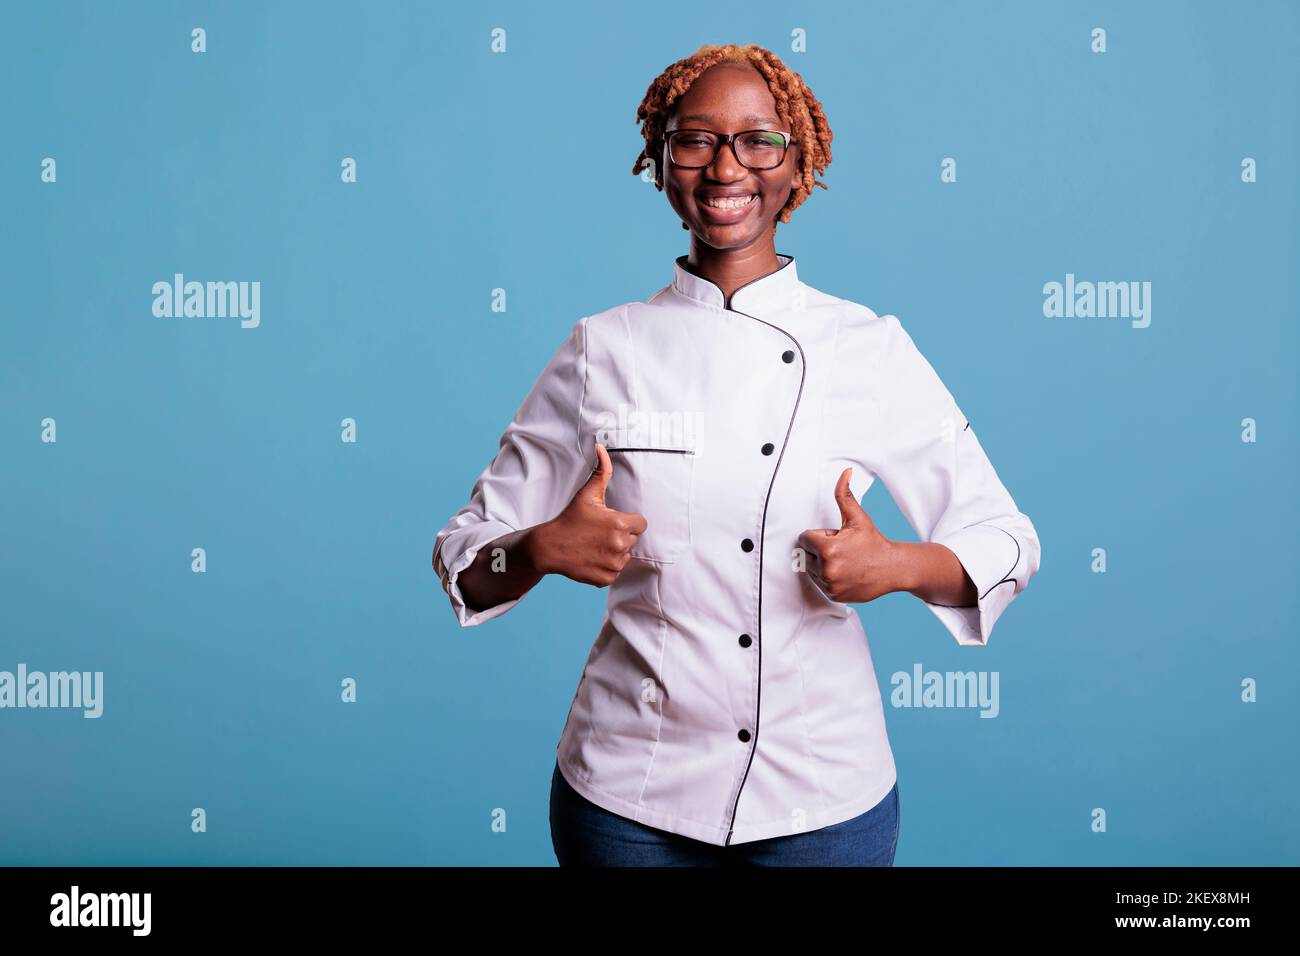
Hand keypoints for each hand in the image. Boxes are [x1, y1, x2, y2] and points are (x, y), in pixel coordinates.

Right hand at [529, 441, 648, 587]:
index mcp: (620, 523)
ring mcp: (614, 564)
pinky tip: (592, 558)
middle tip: (598, 533)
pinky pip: (615, 572)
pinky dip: (606, 567)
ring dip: (614, 552)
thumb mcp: (587, 494)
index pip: (641, 523)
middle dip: (620, 536)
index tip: (610, 521)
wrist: (549, 547)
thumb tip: (602, 447)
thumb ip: (601, 471)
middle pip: (633, 540)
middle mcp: (620, 545)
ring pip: (625, 556)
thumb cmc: (570, 519)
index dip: (627, 521)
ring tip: (594, 545)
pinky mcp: (606, 578)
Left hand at [796, 468, 902, 603]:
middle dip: (820, 550)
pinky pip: (820, 583)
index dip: (820, 535)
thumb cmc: (874, 542)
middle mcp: (826, 568)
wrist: (893, 568)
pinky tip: (846, 573)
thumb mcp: (858, 517)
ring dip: (823, 564)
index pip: (804, 538)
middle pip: (806, 554)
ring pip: (812, 569)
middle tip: (843, 550)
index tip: (836, 537)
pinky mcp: (833, 595)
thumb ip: (845, 494)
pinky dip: (828, 578)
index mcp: (827, 548)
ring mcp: (830, 584)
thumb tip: (845, 472)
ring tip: (845, 561)